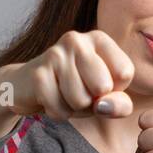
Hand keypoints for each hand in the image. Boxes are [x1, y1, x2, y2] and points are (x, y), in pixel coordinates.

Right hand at [6, 30, 135, 119]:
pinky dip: (58, 112)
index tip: (100, 83)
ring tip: (65, 94)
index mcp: (99, 39)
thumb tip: (104, 105)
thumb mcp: (106, 94)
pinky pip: (60, 109)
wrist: (28, 85)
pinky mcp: (38, 74)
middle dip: (93, 101)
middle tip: (80, 91)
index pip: (124, 73)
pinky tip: (51, 98)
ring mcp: (54, 55)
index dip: (115, 89)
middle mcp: (77, 40)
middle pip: (103, 87)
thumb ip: (120, 103)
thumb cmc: (76, 88)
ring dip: (74, 108)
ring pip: (81, 100)